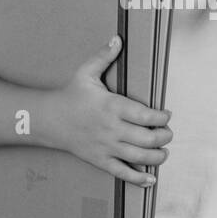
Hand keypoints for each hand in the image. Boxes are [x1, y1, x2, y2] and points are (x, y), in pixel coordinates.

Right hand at [52, 36, 172, 184]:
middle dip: (164, 137)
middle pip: (148, 138)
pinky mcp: (100, 160)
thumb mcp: (86, 73)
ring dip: (157, 156)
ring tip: (163, 151)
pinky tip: (151, 178)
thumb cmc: (70, 95)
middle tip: (167, 133)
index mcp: (112, 106)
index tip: (166, 115)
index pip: (147, 116)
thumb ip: (104, 56)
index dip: (162, 118)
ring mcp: (106, 146)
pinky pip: (123, 172)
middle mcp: (112, 129)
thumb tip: (118, 38)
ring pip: (140, 157)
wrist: (49, 120)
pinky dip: (139, 178)